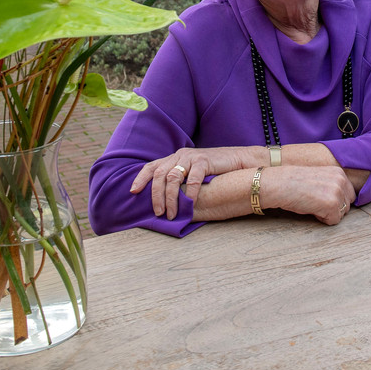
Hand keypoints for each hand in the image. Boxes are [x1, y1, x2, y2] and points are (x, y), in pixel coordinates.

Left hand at [130, 147, 260, 219]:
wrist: (237, 159)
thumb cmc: (214, 170)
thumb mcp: (192, 172)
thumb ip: (180, 180)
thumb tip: (166, 202)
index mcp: (174, 158)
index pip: (152, 166)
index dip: (140, 178)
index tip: (133, 192)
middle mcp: (179, 155)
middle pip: (159, 175)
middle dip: (156, 196)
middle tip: (158, 212)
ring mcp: (191, 157)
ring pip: (173, 178)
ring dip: (170, 198)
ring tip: (171, 213)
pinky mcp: (204, 160)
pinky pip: (193, 178)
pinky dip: (190, 192)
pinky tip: (190, 203)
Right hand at [262, 165, 356, 225]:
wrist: (279, 184)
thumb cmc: (294, 182)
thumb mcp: (319, 177)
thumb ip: (332, 184)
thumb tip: (342, 200)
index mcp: (339, 172)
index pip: (349, 194)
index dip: (336, 200)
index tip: (322, 198)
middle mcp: (341, 180)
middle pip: (348, 205)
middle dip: (335, 208)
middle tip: (316, 202)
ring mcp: (338, 193)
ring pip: (342, 213)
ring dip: (328, 213)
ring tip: (312, 203)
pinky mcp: (332, 205)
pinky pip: (333, 221)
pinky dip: (323, 219)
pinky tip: (311, 209)